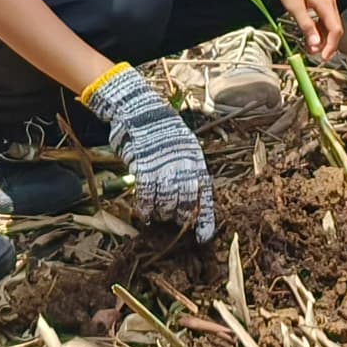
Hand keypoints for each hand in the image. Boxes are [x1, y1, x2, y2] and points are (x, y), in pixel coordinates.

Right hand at [86, 66, 215, 240]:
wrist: (140, 109)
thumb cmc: (161, 131)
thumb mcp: (183, 147)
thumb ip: (187, 170)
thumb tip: (189, 197)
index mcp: (195, 159)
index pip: (204, 194)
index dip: (205, 218)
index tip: (204, 237)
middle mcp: (182, 164)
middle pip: (186, 200)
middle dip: (181, 216)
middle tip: (174, 222)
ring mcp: (163, 165)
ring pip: (167, 201)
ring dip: (162, 213)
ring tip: (158, 215)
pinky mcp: (144, 166)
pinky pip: (147, 194)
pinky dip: (146, 207)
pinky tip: (145, 215)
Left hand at [269, 0, 341, 59]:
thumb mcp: (294, 7)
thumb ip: (306, 26)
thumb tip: (316, 44)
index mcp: (326, 3)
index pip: (336, 30)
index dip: (331, 46)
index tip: (323, 58)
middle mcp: (330, 1)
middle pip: (335, 28)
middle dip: (327, 44)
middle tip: (315, 56)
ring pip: (330, 24)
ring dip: (322, 37)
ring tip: (310, 48)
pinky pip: (324, 18)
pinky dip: (319, 28)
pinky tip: (310, 35)